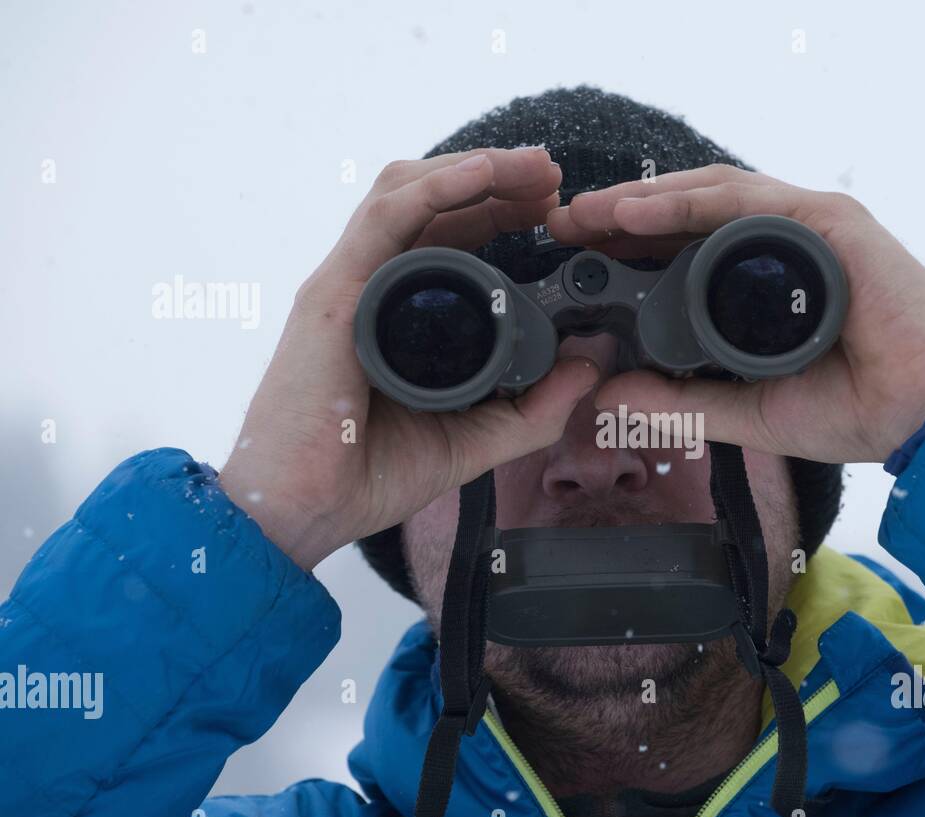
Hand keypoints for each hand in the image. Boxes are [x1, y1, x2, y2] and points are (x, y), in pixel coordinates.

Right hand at [219, 148, 599, 570]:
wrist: (303, 510)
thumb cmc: (368, 474)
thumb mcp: (475, 438)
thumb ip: (535, 410)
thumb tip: (591, 368)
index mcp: (400, 313)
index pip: (451, 237)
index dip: (500, 212)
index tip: (554, 208)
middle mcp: (373, 288)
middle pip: (435, 204)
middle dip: (498, 180)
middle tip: (553, 177)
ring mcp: (352, 284)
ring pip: (409, 191)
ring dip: (477, 170)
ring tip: (532, 168)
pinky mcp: (334, 292)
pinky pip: (386, 218)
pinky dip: (437, 187)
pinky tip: (484, 173)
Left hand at [546, 164, 924, 464]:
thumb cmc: (855, 408)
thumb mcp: (745, 410)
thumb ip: (680, 405)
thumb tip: (606, 401)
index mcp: (763, 285)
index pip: (684, 253)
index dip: (626, 250)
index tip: (574, 260)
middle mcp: (780, 247)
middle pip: (687, 215)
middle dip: (620, 216)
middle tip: (561, 226)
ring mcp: (804, 227)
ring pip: (708, 196)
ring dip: (640, 200)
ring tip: (586, 213)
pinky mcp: (828, 220)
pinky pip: (745, 201)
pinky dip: (687, 201)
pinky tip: (637, 209)